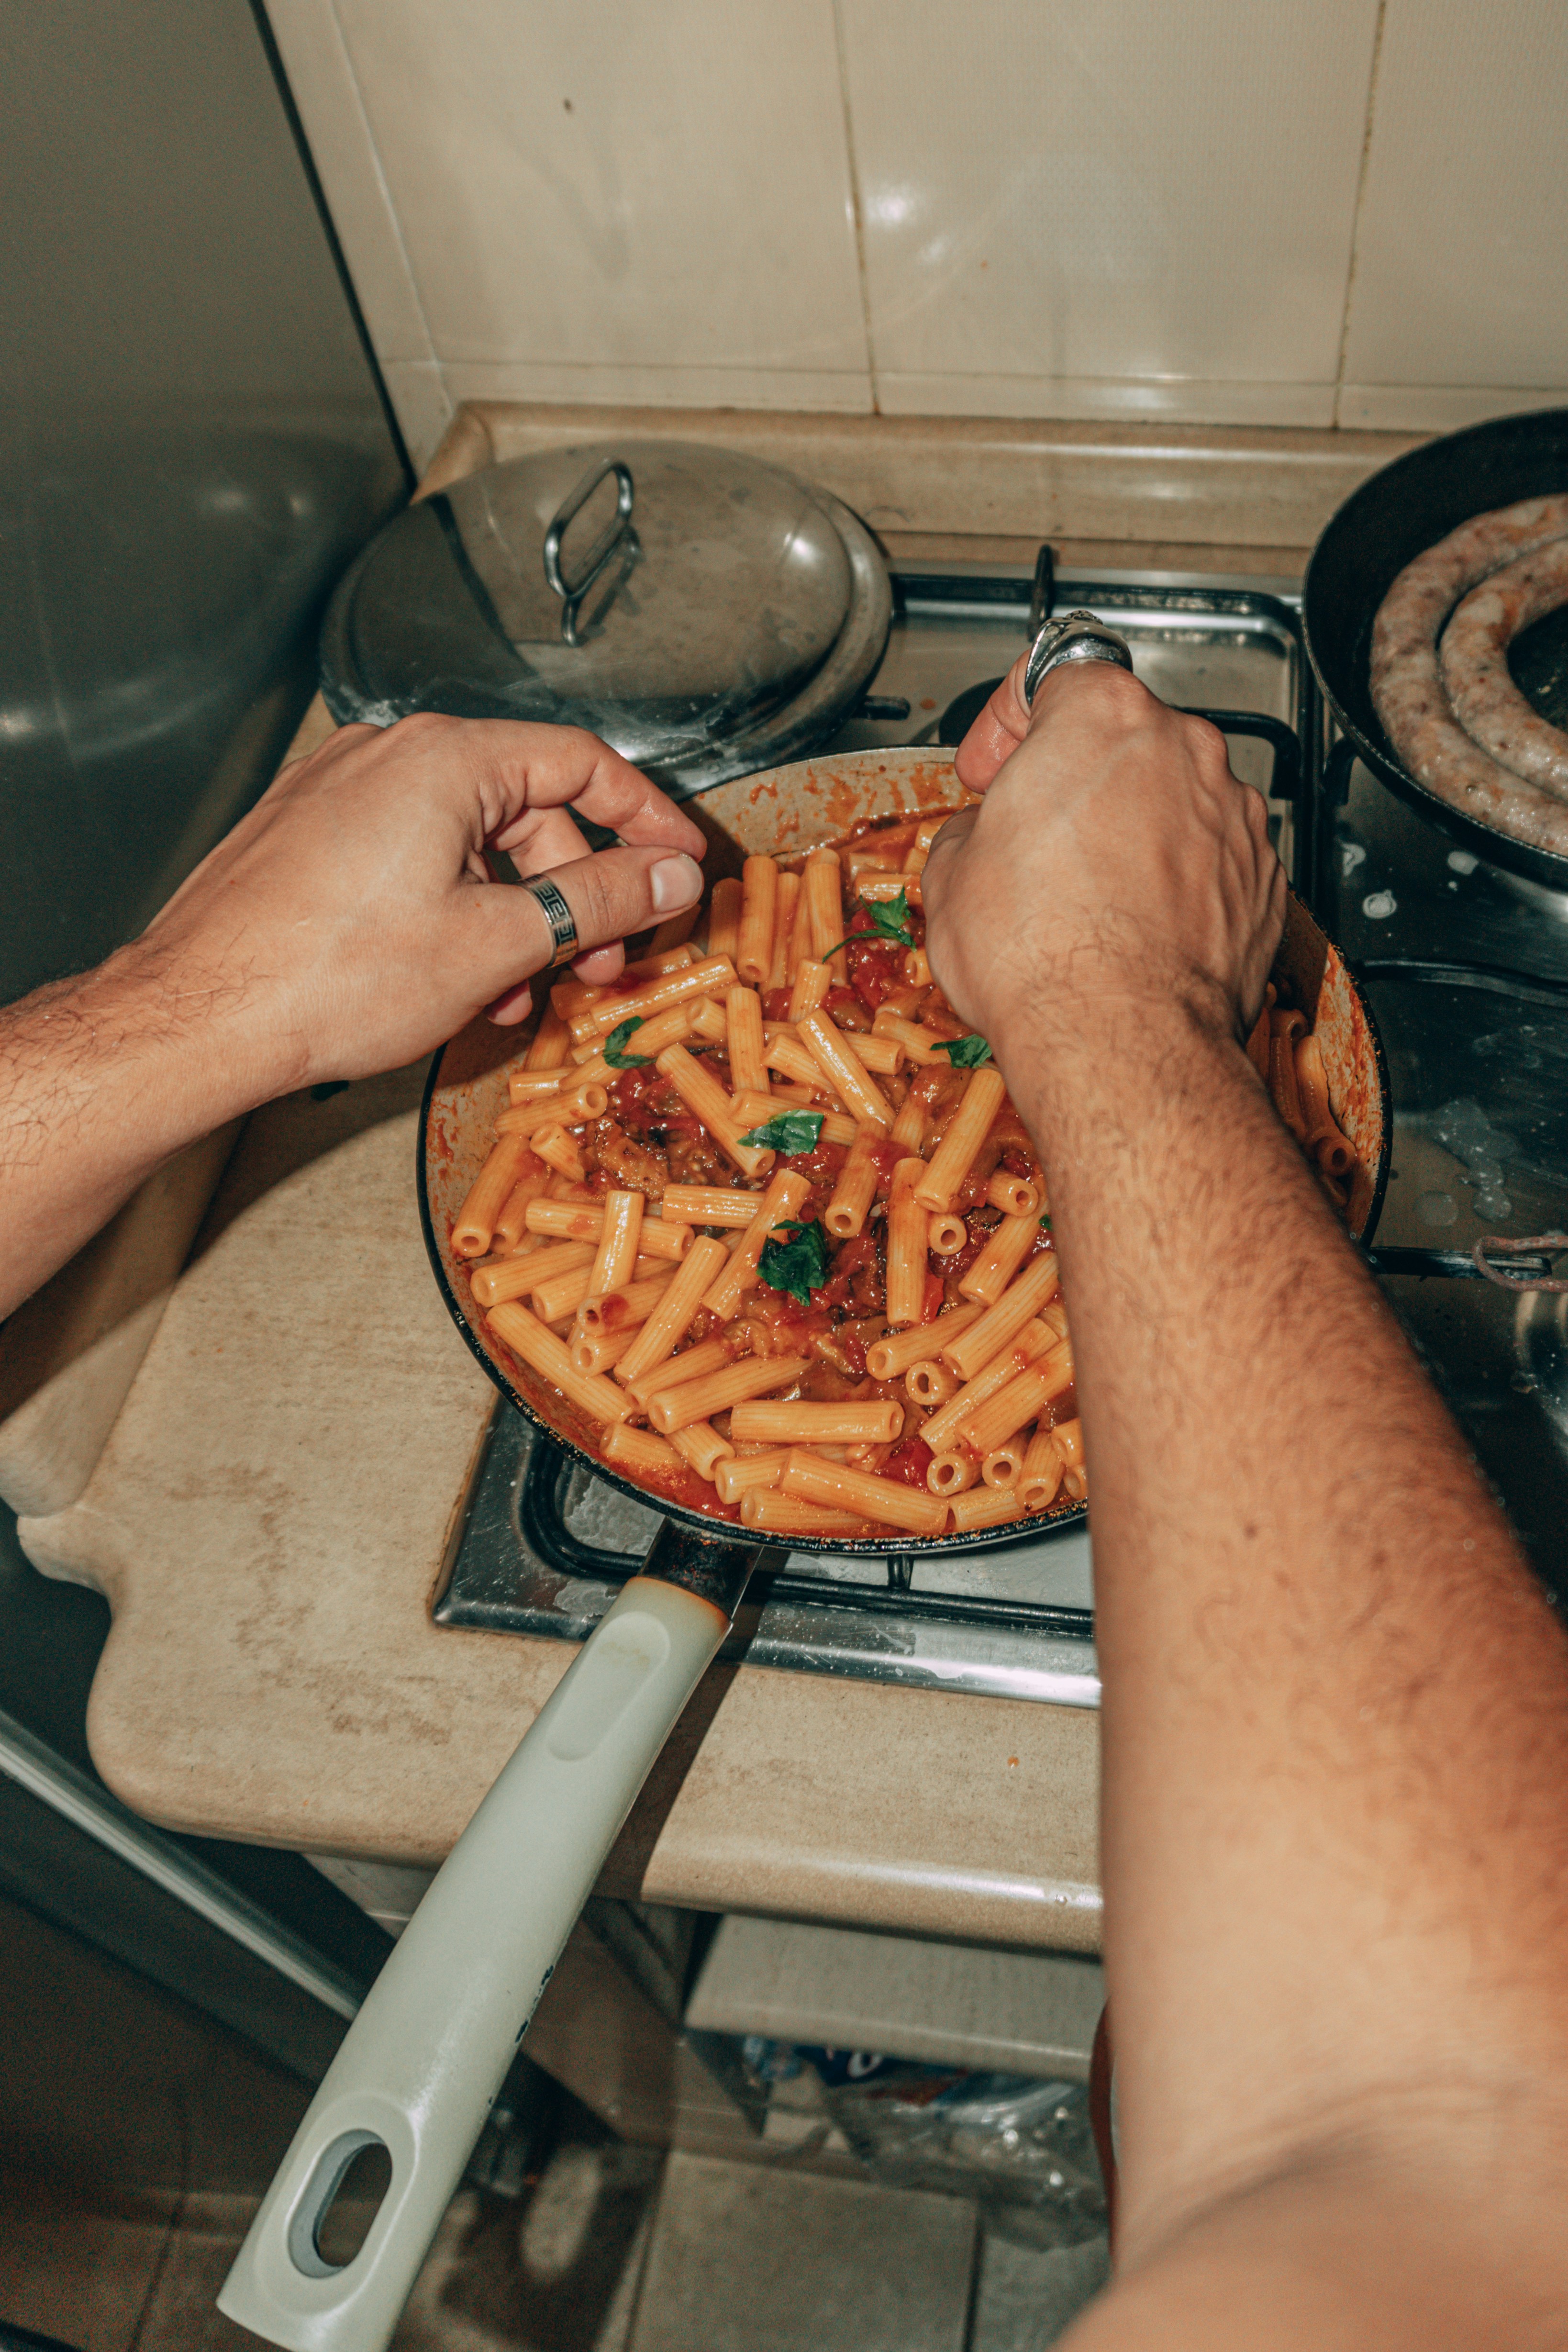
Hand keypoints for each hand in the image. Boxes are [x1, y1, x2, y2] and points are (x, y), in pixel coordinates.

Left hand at [134, 713, 707, 1091]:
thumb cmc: (322, 979)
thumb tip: (666, 876)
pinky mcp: (308, 837)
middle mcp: (385, 756)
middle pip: (524, 808)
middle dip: (570, 892)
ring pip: (466, 843)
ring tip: (511, 992)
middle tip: (595, 960)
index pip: (581, 762)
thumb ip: (596, 901)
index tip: (676, 863)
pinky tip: (451, 979)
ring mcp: (338, 793)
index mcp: (441, 760)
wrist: (198, 1019)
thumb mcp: (495, 944)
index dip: (645, 818)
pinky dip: (450, 912)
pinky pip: (410, 859)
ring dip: (509, 916)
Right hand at [922, 652, 1283, 1063]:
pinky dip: (1177, 883)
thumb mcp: (952, 873)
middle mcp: (1183, 748)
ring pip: (1172, 799)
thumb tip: (985, 839)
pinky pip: (1210, 861)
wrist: (1120, 1042)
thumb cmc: (1042, 954)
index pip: (1055, 671)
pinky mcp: (1263, 880)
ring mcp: (1233, 814)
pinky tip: (1133, 929)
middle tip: (1033, 833)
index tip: (995, 763)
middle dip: (1077, 778)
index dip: (1010, 719)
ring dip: (1131, 830)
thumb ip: (975, 826)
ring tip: (1084, 896)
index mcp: (1102, 716)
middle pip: (1123, 737)